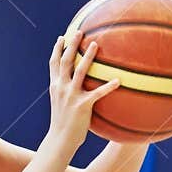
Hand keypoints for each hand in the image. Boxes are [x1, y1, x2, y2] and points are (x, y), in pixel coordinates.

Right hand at [46, 33, 120, 148]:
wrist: (60, 140)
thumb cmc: (62, 123)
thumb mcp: (60, 104)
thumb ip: (66, 92)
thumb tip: (76, 86)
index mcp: (55, 86)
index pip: (53, 63)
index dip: (57, 49)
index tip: (62, 37)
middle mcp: (61, 87)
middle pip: (65, 61)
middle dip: (71, 45)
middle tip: (79, 31)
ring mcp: (71, 95)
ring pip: (80, 71)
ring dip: (88, 56)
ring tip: (96, 43)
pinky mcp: (82, 105)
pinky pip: (97, 93)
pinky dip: (108, 87)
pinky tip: (118, 81)